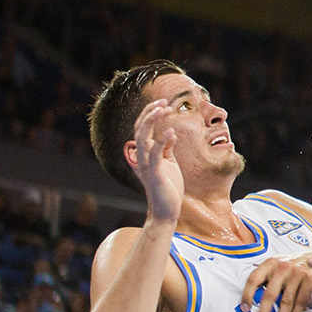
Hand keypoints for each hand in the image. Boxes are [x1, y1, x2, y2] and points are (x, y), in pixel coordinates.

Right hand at [131, 96, 184, 223]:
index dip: (151, 113)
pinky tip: (171, 132)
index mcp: (146, 153)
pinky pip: (155, 153)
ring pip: (143, 136)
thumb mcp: (169, 163)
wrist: (166, 210)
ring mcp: (147, 164)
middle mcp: (142, 156)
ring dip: (152, 121)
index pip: (143, 127)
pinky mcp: (154, 173)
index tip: (164, 103)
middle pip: (140, 127)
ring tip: (164, 109)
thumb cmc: (168, 187)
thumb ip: (167, 148)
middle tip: (164, 101)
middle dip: (150, 112)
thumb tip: (170, 134)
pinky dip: (162, 141)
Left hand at [240, 253, 311, 311]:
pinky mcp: (310, 280)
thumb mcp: (277, 265)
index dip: (247, 295)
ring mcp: (298, 273)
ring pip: (286, 301)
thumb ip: (266, 278)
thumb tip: (251, 301)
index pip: (254, 279)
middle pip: (270, 294)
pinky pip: (300, 302)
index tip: (245, 310)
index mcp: (270, 263)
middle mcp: (283, 267)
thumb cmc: (292, 265)